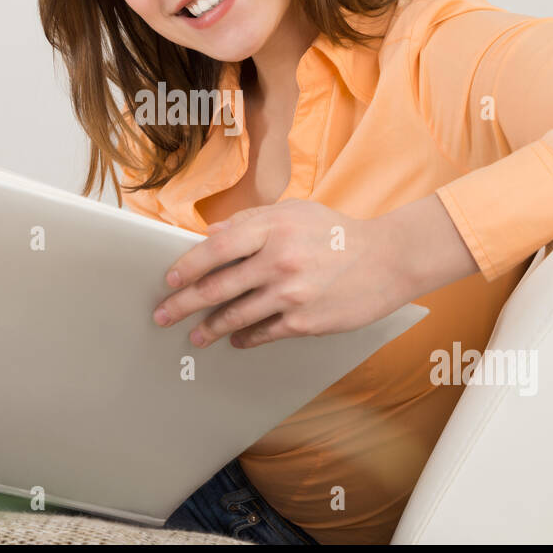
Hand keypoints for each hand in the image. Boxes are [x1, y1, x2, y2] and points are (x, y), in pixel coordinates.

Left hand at [151, 194, 478, 348]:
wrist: (388, 260)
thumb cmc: (337, 233)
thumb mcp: (296, 212)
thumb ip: (251, 220)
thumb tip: (211, 234)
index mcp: (273, 228)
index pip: (216, 249)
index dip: (188, 266)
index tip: (171, 280)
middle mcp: (278, 260)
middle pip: (217, 287)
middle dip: (184, 305)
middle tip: (164, 315)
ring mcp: (291, 293)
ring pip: (236, 315)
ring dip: (210, 328)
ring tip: (196, 336)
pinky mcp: (304, 320)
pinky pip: (263, 333)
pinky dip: (245, 338)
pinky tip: (236, 340)